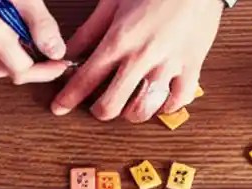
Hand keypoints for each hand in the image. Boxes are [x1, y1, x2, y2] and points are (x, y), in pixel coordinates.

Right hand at [0, 0, 70, 83]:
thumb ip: (39, 22)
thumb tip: (55, 51)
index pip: (19, 68)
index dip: (43, 70)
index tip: (60, 62)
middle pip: (4, 72)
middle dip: (30, 68)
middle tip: (50, 56)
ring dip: (14, 59)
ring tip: (30, 40)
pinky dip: (0, 48)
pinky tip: (11, 32)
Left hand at [51, 0, 221, 121]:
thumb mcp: (113, 2)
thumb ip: (90, 30)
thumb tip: (69, 51)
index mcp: (120, 40)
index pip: (86, 79)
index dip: (68, 98)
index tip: (59, 108)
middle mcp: (142, 57)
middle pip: (113, 104)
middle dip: (101, 112)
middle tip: (100, 107)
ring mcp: (168, 64)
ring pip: (144, 109)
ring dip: (133, 114)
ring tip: (129, 107)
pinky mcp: (192, 65)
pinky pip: (179, 99)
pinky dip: (167, 106)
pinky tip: (160, 101)